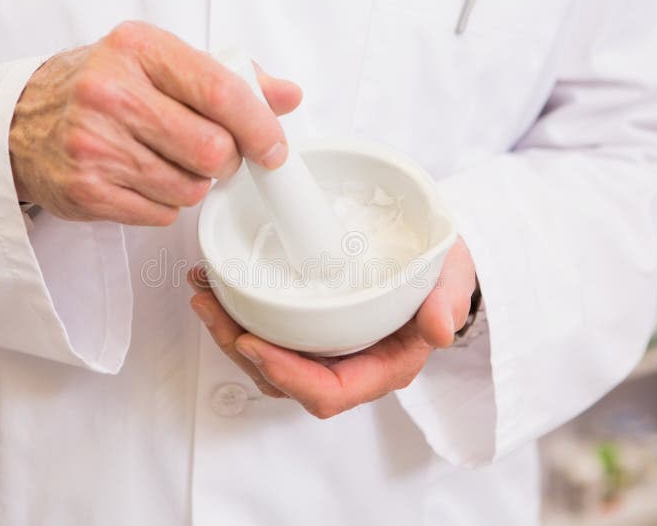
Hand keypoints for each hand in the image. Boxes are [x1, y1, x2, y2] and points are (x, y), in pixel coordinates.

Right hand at [9, 21, 301, 224]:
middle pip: (213, 151)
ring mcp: (96, 145)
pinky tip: (143, 180)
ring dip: (194, 184)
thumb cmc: (100, 89)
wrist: (22, 122)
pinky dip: (165, 204)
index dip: (260, 127)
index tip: (274, 148)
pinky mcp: (88, 190)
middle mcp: (112, 94)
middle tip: (214, 155)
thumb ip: (226, 78)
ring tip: (168, 162)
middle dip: (226, 161)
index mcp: (139, 50)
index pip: (221, 92)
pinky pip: (163, 214)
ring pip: (191, 189)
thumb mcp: (158, 63)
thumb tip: (286, 96)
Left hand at [189, 237, 476, 417]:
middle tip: (210, 306)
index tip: (253, 344)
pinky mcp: (308, 331)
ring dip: (229, 331)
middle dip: (240, 349)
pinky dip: (238, 313)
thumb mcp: (451, 282)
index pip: (328, 393)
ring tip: (204, 292)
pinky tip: (219, 284)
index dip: (287, 376)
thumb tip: (439, 330)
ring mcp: (324, 352)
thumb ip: (447, 304)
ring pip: (267, 361)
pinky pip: (268, 335)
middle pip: (284, 380)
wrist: (431, 262)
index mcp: (382, 368)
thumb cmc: (439, 276)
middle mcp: (347, 367)